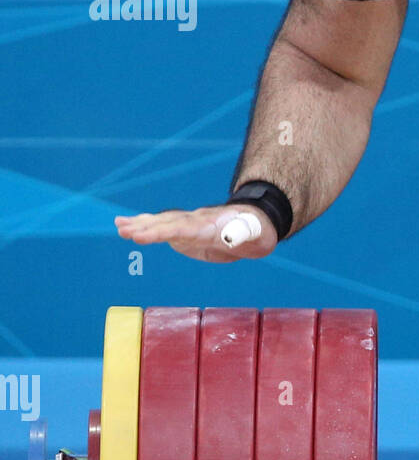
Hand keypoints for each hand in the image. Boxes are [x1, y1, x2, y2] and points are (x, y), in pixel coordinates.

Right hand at [113, 205, 278, 263]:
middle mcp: (195, 222)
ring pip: (160, 223)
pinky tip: (123, 225)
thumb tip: (234, 237)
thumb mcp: (258, 236)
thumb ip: (245, 234)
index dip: (164, 232)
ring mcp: (186, 225)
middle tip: (125, 231)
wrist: (252, 225)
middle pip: (168, 224)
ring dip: (140, 225)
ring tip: (119, 226)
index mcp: (211, 225)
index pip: (184, 228)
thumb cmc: (255, 231)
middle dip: (148, 228)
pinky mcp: (182, 232)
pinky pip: (159, 227)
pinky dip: (141, 226)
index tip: (144, 236)